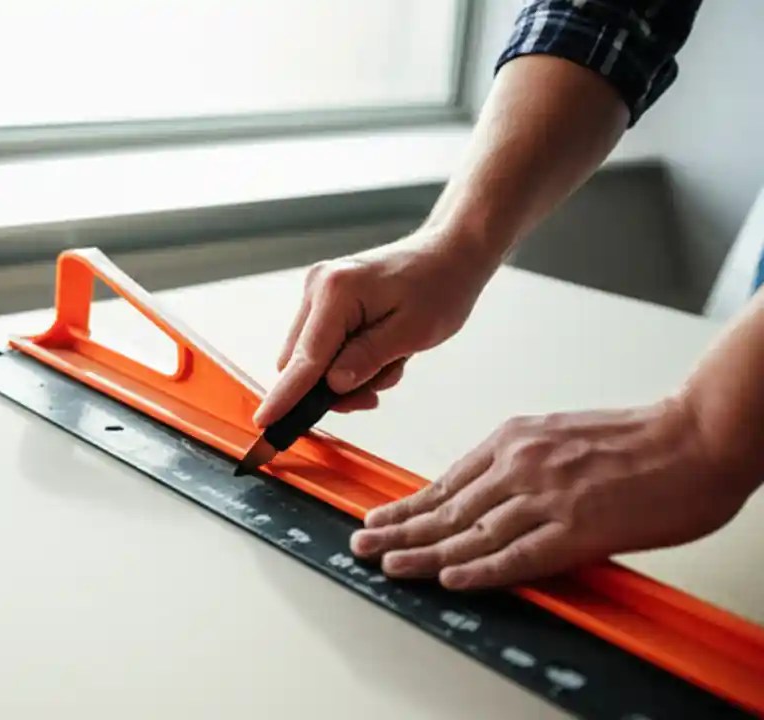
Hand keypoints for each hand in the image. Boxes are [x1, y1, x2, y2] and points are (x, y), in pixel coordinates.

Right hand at [254, 231, 493, 426]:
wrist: (449, 253)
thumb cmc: (439, 285)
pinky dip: (348, 360)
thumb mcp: (413, 331)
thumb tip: (333, 385)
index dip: (285, 397)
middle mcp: (318, 287)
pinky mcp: (325, 299)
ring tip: (389, 363)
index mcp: (336, 292)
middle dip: (331, 388)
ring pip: (310, 357)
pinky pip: (322, 345)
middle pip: (299, 361)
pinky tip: (380, 352)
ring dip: (345, 374)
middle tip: (373, 394)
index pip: (305, 359)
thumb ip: (368, 359)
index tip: (265, 423)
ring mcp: (318, 292)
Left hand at [350, 398, 752, 589]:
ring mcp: (547, 497)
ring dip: (424, 553)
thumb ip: (522, 462)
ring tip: (388, 564)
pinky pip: (518, 555)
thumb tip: (490, 490)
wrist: (697, 436)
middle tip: (362, 544)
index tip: (379, 518)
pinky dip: (481, 570)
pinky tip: (450, 579)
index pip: (447, 481)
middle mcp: (520, 466)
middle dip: (399, 529)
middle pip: (446, 507)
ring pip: (470, 533)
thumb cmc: (638, 438)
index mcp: (514, 440)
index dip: (408, 505)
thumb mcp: (561, 435)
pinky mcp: (577, 528)